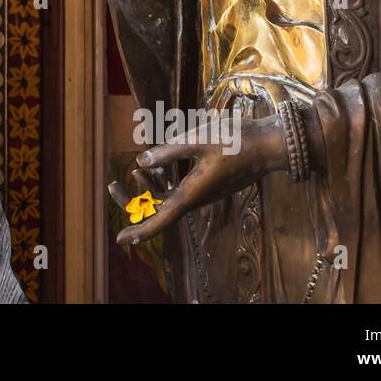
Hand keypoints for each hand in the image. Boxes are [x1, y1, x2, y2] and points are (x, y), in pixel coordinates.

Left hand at [111, 114, 288, 244]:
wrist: (269, 145)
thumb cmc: (236, 141)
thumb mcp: (199, 140)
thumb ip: (168, 151)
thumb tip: (141, 162)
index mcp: (192, 194)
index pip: (161, 220)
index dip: (139, 232)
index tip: (120, 240)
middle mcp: (195, 198)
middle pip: (157, 211)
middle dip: (131, 202)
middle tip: (111, 186)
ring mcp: (201, 193)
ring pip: (166, 200)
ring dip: (146, 190)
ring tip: (136, 171)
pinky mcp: (206, 185)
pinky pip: (178, 192)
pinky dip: (162, 182)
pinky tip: (155, 166)